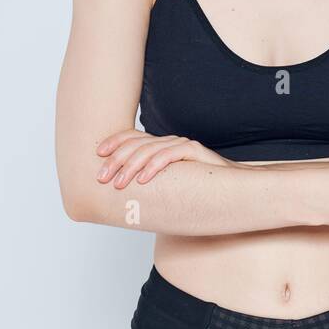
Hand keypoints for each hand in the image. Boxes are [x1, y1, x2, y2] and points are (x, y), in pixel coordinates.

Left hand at [95, 130, 233, 188]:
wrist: (230, 189)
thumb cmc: (196, 190)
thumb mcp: (167, 185)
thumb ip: (149, 183)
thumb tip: (121, 191)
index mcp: (160, 146)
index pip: (133, 137)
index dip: (114, 142)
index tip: (98, 154)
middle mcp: (169, 141)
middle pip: (137, 144)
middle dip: (116, 160)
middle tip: (102, 177)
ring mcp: (182, 145)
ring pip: (150, 150)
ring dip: (131, 167)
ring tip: (119, 183)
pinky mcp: (195, 151)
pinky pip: (170, 156)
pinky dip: (154, 167)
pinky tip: (143, 180)